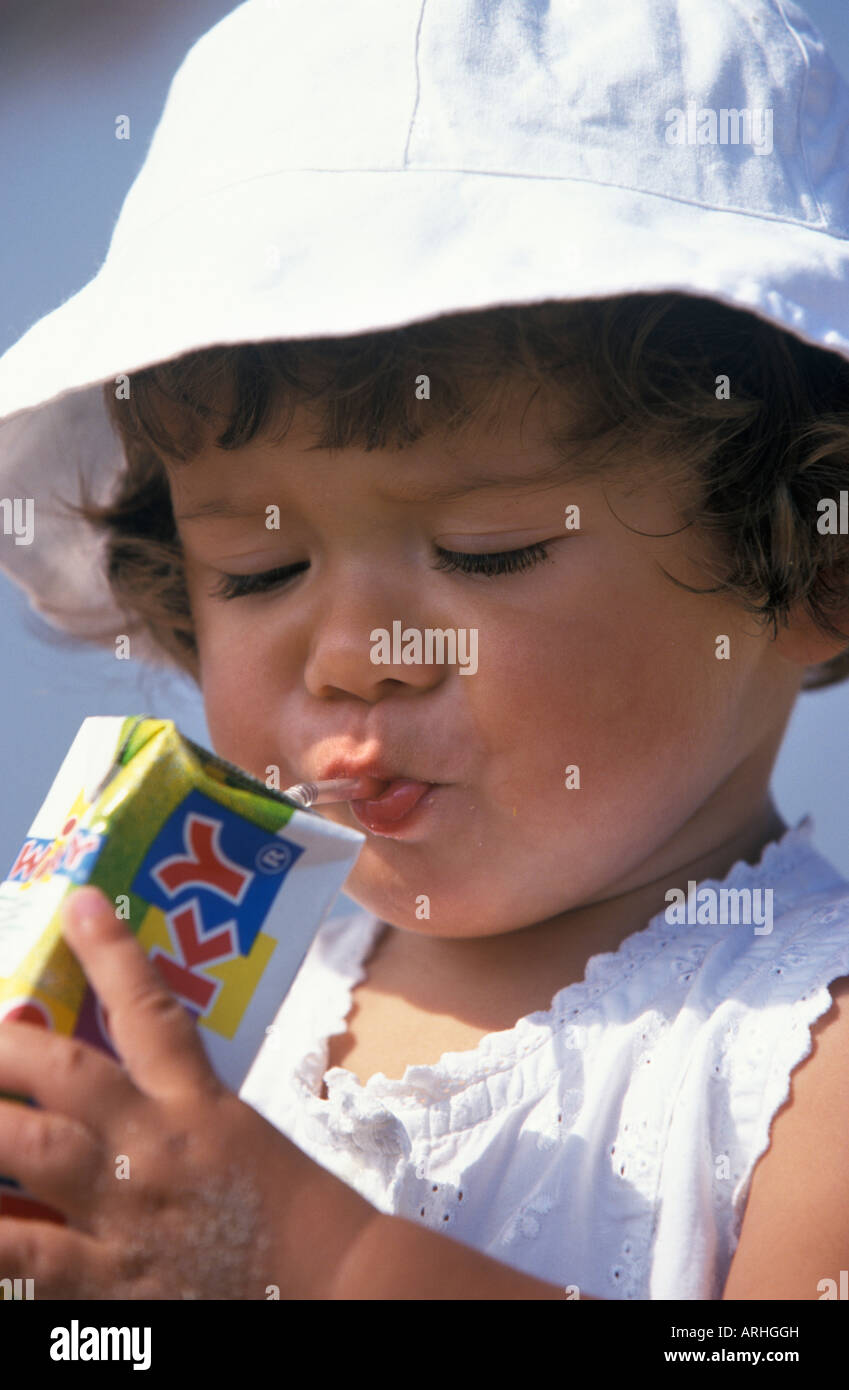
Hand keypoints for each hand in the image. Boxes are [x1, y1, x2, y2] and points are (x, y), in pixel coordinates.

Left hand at [0, 885, 373, 1298]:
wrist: (335, 1290)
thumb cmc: (293, 1214)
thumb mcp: (239, 1138)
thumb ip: (178, 1109)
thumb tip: (111, 1087)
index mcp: (199, 1106)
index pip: (152, 1012)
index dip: (113, 952)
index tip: (81, 903)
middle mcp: (155, 1148)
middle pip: (67, 1073)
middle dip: (5, 1046)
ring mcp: (126, 1215)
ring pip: (31, 1151)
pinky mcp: (108, 1285)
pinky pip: (25, 1254)